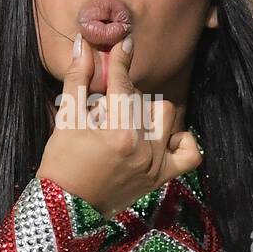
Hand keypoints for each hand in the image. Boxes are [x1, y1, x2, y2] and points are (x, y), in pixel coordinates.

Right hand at [37, 32, 201, 217]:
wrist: (67, 208)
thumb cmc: (62, 163)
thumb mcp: (66, 120)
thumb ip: (78, 80)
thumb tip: (84, 45)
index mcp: (118, 132)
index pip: (122, 84)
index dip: (120, 60)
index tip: (124, 44)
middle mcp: (142, 148)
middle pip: (142, 99)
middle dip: (122, 98)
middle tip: (103, 112)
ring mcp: (155, 164)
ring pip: (165, 117)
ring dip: (147, 114)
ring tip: (126, 124)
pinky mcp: (161, 178)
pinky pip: (190, 154)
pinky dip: (181, 141)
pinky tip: (163, 137)